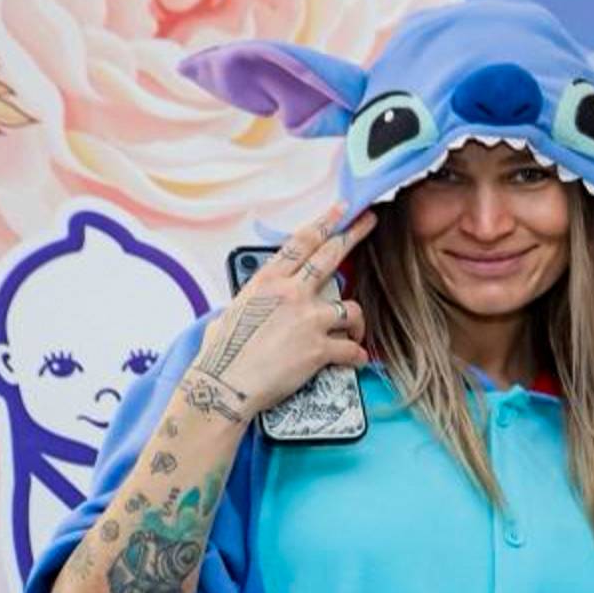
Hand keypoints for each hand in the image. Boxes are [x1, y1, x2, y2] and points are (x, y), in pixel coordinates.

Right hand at [180, 202, 374, 424]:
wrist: (224, 383)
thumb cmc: (223, 353)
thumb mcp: (232, 313)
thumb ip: (254, 302)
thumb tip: (258, 305)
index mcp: (267, 282)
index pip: (300, 244)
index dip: (324, 223)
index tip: (341, 209)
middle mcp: (290, 293)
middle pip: (330, 256)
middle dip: (353, 235)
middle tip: (370, 221)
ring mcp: (308, 319)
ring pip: (351, 310)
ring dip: (355, 324)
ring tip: (352, 335)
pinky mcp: (319, 348)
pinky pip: (352, 349)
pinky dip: (356, 356)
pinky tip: (354, 360)